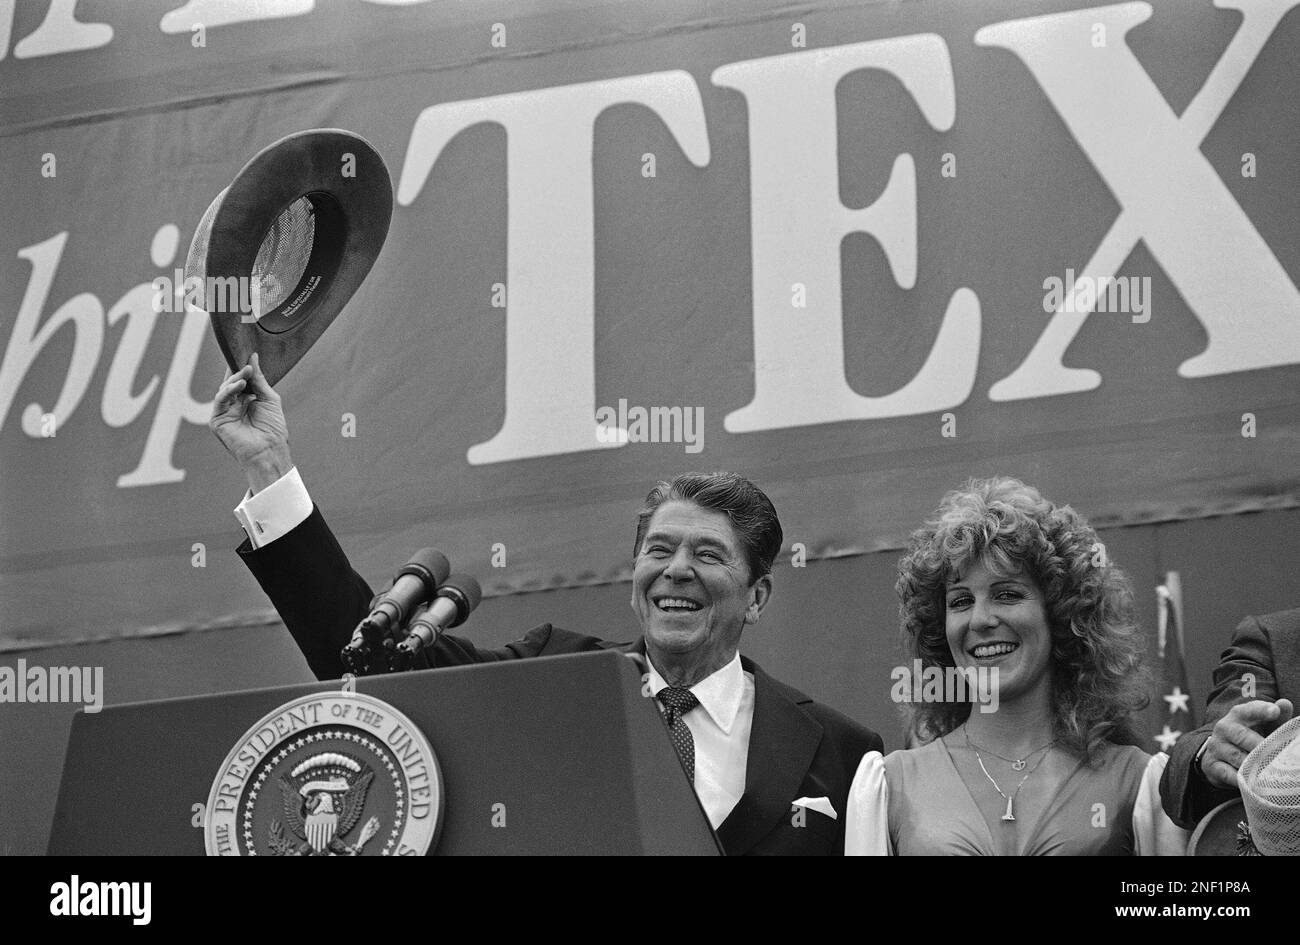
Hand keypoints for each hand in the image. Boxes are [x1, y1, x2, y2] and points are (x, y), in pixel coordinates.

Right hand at [209, 353, 292, 492]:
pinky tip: (240, 384)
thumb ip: (259, 379)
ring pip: (224, 388)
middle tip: (246, 362)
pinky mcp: (217, 420)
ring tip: (246, 373)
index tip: (248, 353)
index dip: (243, 367)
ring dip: (235, 379)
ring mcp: (224, 412)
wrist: (270, 450)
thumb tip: (252, 357)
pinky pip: (220, 400)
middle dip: (238, 371)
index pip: (241, 379)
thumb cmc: (273, 429)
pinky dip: (228, 390)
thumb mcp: (269, 398)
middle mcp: (234, 404)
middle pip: (231, 382)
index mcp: (246, 400)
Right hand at [1199, 698, 1294, 788]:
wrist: (1221, 754)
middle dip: (1260, 746)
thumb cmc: (1251, 737)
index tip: (1275, 711)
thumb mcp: (1264, 726)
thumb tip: (1285, 704)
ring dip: (1253, 766)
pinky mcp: (1212, 765)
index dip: (1262, 710)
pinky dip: (1241, 780)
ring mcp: (1216, 747)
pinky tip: (1253, 783)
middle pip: (1242, 735)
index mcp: (1238, 715)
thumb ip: (1277, 717)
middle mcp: (1224, 728)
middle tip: (1276, 755)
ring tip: (1268, 772)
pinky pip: (1228, 774)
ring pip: (1237, 757)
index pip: (1249, 710)